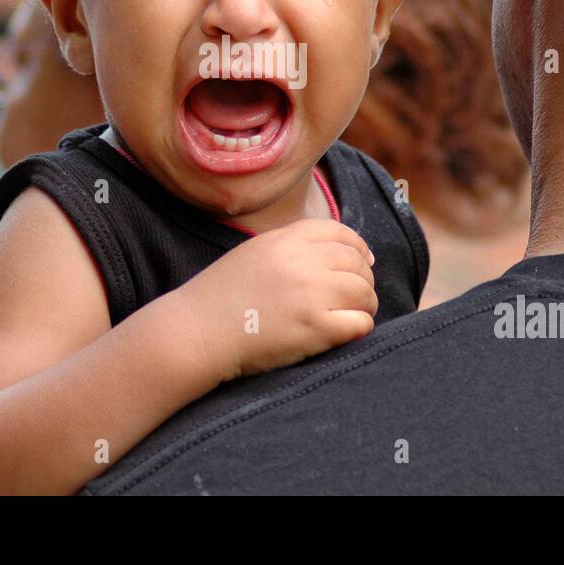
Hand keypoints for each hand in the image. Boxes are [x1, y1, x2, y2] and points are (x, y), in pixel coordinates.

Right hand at [175, 218, 377, 380]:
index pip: (341, 233)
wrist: (197, 331)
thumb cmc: (222, 295)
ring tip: (356, 313)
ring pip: (364, 292)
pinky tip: (347, 330)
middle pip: (357, 263)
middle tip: (358, 295)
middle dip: (364, 279)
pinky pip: (359, 324)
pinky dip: (360, 327)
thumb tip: (336, 251)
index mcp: (287, 239)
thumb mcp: (255, 251)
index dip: (358, 248)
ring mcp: (311, 295)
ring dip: (366, 304)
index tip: (364, 261)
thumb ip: (292, 245)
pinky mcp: (315, 329)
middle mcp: (303, 262)